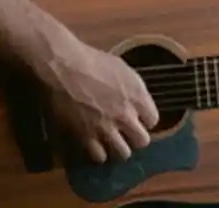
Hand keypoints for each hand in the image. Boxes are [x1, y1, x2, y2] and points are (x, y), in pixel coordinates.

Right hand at [36, 39, 159, 163]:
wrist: (65, 67)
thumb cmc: (93, 61)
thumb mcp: (122, 69)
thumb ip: (133, 89)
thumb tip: (137, 101)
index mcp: (137, 96)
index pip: (153, 120)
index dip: (146, 120)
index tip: (140, 118)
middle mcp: (125, 115)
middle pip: (142, 141)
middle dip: (137, 138)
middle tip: (129, 134)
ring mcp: (105, 128)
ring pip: (123, 153)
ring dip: (119, 148)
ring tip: (113, 142)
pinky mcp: (85, 136)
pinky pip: (99, 156)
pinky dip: (99, 153)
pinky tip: (96, 146)